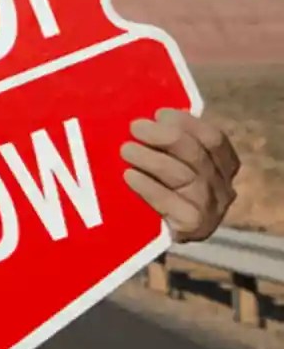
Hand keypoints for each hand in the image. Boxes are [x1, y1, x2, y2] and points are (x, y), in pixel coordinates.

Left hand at [120, 108, 239, 242]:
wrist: (147, 237)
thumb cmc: (154, 187)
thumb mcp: (167, 160)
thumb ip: (164, 140)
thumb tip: (140, 112)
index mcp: (222, 165)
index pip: (214, 138)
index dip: (187, 123)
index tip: (158, 114)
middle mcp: (223, 187)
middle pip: (196, 154)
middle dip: (163, 136)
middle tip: (134, 128)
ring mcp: (211, 210)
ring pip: (184, 176)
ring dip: (151, 159)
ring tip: (125, 150)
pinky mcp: (193, 228)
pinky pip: (172, 203)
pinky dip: (149, 187)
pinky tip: (129, 176)